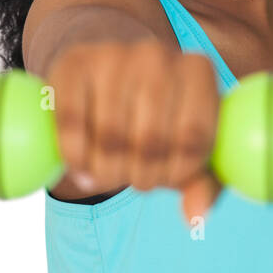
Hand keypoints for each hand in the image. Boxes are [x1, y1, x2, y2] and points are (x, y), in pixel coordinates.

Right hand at [46, 38, 221, 220]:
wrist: (109, 78)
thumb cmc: (159, 121)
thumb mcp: (187, 149)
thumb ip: (202, 184)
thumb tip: (195, 218)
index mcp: (198, 70)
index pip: (193, 138)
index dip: (176, 174)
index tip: (165, 181)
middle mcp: (158, 54)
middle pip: (150, 141)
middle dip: (141, 177)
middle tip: (135, 182)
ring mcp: (113, 54)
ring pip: (110, 137)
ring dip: (108, 173)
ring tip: (109, 176)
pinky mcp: (72, 64)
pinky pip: (71, 125)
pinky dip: (75, 158)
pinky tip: (81, 166)